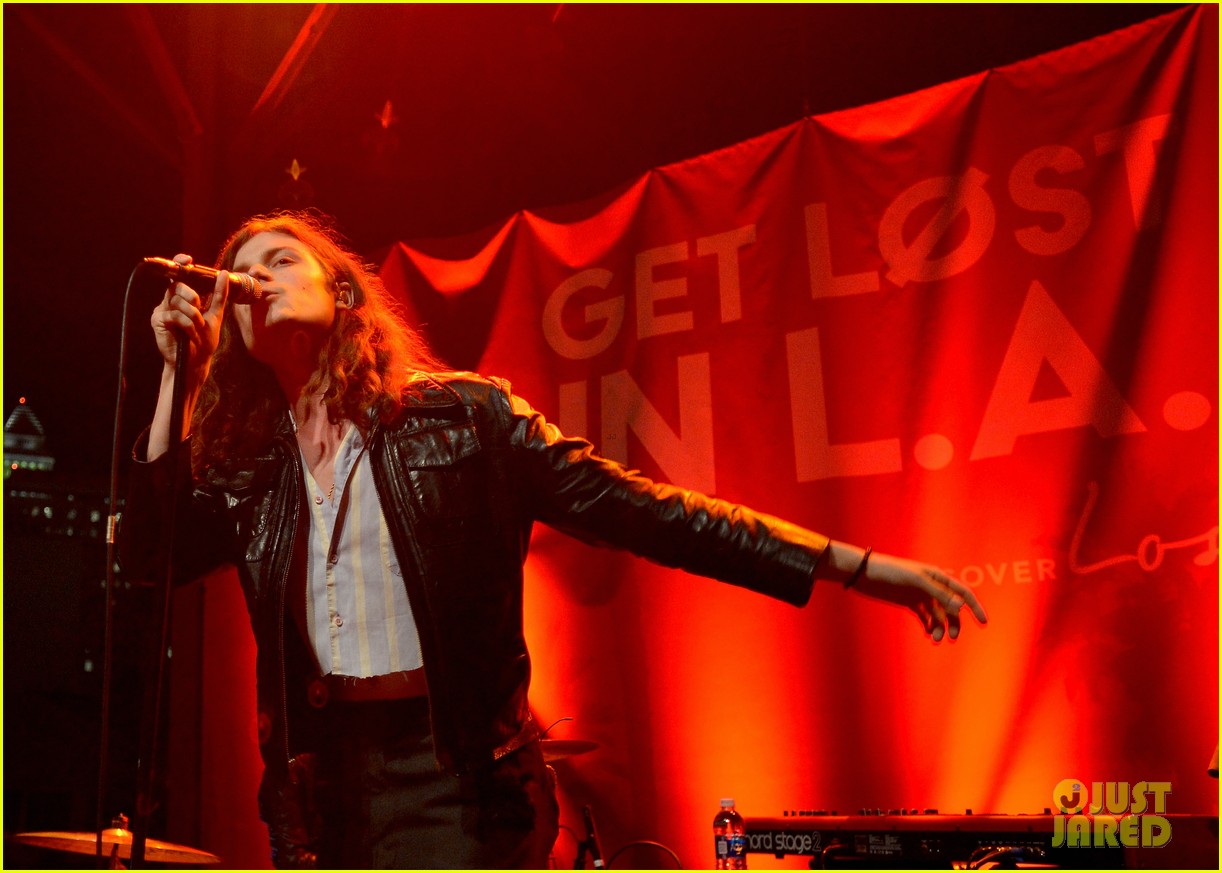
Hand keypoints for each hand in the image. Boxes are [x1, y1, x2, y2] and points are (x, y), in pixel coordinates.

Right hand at [150, 253, 228, 387]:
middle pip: (177, 286)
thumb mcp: (215, 314)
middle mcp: (169, 301)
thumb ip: (219, 295)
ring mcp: (162, 310)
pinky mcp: (158, 321)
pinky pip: (174, 315)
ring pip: (177, 300)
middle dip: (192, 297)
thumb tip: (225, 273)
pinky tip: (190, 333)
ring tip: (197, 328)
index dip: (180, 265)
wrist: (197, 361)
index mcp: (182, 298)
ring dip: (193, 315)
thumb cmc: (204, 340)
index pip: (178, 276)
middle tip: (199, 310)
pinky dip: (187, 324)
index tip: (188, 259)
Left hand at [847, 550, 987, 641]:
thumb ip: (938, 594)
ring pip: (938, 614)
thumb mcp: (916, 582)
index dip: (975, 607)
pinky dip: (929, 626)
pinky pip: (925, 617)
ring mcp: (921, 595)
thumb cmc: (890, 572)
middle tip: (950, 638)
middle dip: (954, 623)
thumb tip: (960, 606)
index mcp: (937, 576)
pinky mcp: (909, 602)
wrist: (865, 573)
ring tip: (935, 638)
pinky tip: (928, 633)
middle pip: (951, 607)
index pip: (962, 592)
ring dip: (940, 627)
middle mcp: (931, 586)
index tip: (984, 623)